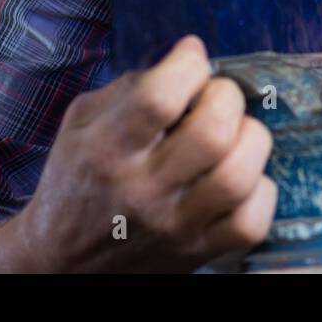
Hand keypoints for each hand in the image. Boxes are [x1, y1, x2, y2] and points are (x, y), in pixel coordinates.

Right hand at [8, 36, 276, 271]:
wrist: (63, 263)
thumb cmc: (76, 180)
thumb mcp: (82, 122)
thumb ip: (130, 87)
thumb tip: (190, 59)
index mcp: (106, 148)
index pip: (159, 98)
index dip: (188, 65)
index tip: (191, 57)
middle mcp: (141, 189)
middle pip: (212, 133)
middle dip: (226, 97)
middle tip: (215, 97)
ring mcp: (173, 226)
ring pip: (239, 176)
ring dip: (250, 140)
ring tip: (235, 134)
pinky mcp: (197, 253)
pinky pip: (252, 221)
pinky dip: (259, 190)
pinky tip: (240, 177)